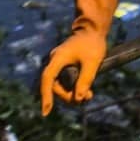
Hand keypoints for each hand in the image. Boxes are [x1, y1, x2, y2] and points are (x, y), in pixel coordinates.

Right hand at [39, 0, 117, 114]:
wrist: (93, 29)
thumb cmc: (93, 43)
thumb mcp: (92, 62)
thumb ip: (86, 80)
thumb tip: (79, 99)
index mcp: (58, 58)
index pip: (47, 79)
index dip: (46, 96)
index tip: (46, 111)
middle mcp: (54, 61)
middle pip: (55, 85)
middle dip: (68, 96)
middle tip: (85, 100)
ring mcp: (58, 62)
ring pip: (60, 84)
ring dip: (72, 93)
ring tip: (89, 97)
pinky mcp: (63, 64)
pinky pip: (64, 79)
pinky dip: (73, 87)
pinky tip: (86, 92)